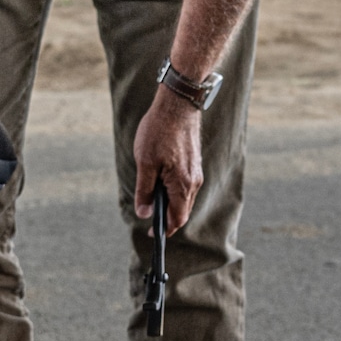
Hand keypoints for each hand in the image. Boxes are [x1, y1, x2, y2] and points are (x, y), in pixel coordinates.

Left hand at [133, 90, 203, 235]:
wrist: (177, 105)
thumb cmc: (159, 131)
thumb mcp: (144, 163)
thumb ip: (144, 191)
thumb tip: (144, 213)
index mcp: (182, 184)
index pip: (177, 218)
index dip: (165, 230)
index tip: (152, 235)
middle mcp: (193, 181)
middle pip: (182, 211)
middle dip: (167, 218)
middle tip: (149, 218)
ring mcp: (196, 172)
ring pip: (184, 198)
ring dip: (170, 204)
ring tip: (152, 199)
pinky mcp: (194, 164)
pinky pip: (186, 186)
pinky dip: (174, 192)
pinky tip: (161, 183)